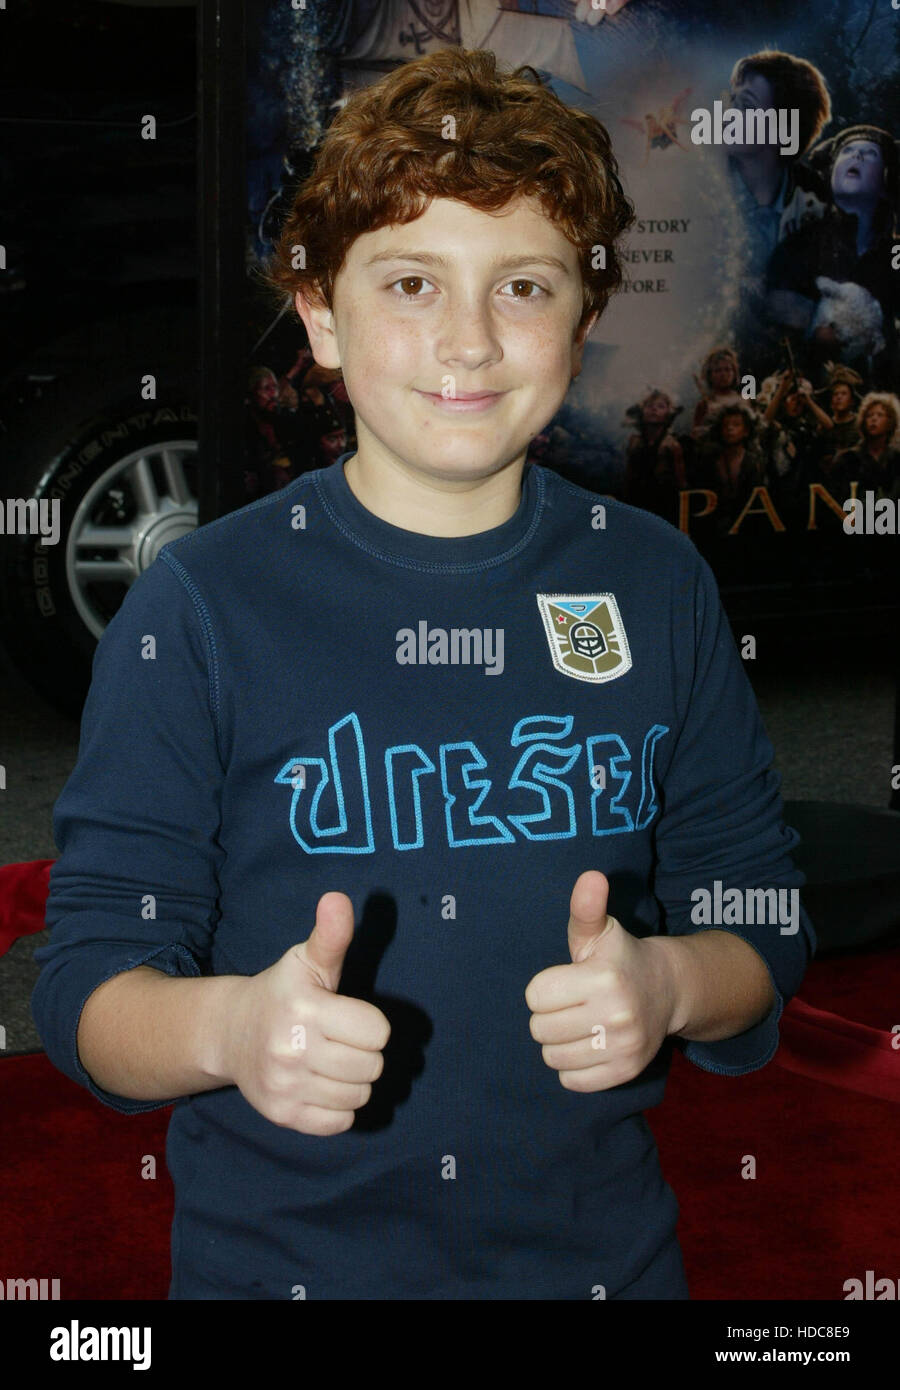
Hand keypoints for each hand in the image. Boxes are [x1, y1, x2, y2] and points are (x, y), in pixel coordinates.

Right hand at [223, 892, 390, 1134]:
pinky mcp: (282, 1115)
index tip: (347, 1016)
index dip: (368, 1023)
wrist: (229, 1033)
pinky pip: (339, 1123)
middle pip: (372, 1066)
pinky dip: (338, 1108)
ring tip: (330, 1062)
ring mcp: (285, 1086)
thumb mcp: (307, 960)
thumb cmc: (282, 993)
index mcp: (305, 1009)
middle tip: (339, 1041)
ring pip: (359, 1096)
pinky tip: (320, 1085)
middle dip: (363, 1053)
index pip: (378, 1031)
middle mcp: (292, 1049)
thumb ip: (331, 935)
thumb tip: (337, 899)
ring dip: (352, 1081)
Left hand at [525, 871, 679, 1091]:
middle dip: (549, 1015)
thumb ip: (586, 907)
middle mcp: (616, 1014)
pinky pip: (571, 1081)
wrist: (666, 990)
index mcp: (602, 978)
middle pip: (539, 1029)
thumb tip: (590, 876)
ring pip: (551, 1057)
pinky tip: (589, 1045)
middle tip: (573, 1004)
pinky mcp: (625, 1072)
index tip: (566, 981)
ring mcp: (623, 1047)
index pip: (535, 995)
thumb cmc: (618, 957)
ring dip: (558, 1043)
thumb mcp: (600, 931)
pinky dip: (572, 1067)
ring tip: (580, 1024)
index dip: (545, 988)